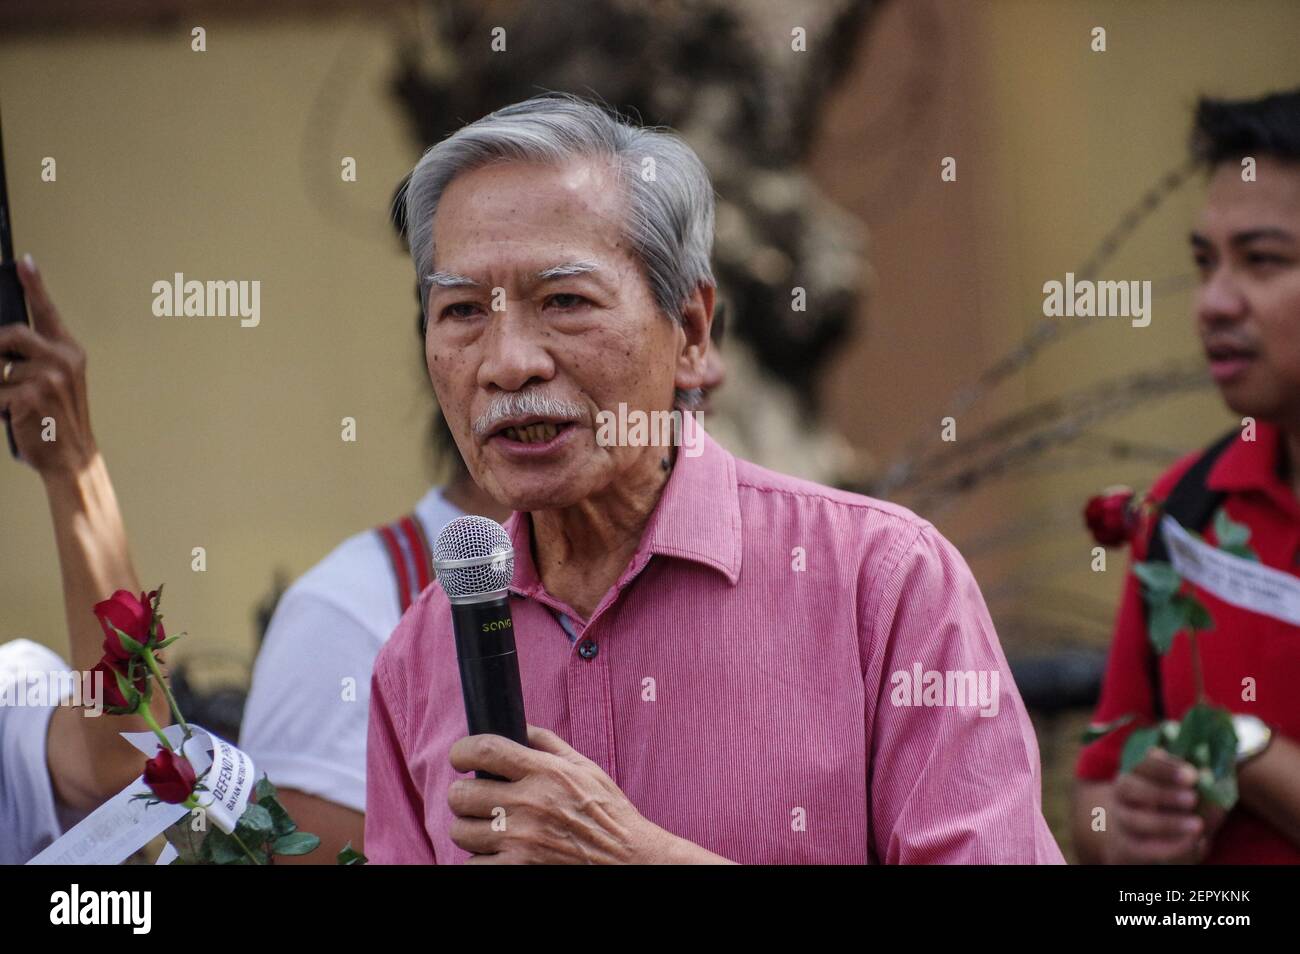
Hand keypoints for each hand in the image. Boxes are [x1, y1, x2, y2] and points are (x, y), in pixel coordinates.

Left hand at [0, 255, 96, 475]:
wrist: (73, 458)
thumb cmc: (58, 421)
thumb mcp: (56, 383)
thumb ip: (35, 359)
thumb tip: (3, 346)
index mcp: (70, 352)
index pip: (47, 312)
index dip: (35, 284)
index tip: (23, 262)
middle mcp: (63, 360)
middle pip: (11, 333)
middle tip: (2, 373)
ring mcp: (48, 378)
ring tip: (16, 408)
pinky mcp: (30, 396)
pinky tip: (15, 419)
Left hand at [447, 725, 711, 863]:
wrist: (628, 859)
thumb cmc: (608, 812)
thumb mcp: (585, 768)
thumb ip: (548, 743)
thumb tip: (519, 725)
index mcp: (545, 772)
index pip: (485, 750)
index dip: (461, 751)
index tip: (461, 757)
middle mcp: (530, 803)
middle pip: (461, 794)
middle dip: (463, 795)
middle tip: (476, 798)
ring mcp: (522, 840)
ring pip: (461, 832)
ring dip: (469, 829)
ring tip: (487, 827)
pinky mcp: (519, 868)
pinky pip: (473, 864)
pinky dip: (480, 859)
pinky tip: (496, 852)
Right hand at [1106, 748, 1226, 863]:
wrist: (1149, 838)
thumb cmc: (1176, 808)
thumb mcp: (1191, 796)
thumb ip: (1201, 790)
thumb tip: (1212, 782)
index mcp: (1137, 772)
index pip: (1143, 762)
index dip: (1166, 767)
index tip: (1193, 775)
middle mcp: (1123, 793)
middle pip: (1129, 787)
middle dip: (1161, 792)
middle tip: (1192, 798)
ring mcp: (1122, 820)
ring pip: (1135, 820)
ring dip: (1167, 822)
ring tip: (1197, 825)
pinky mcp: (1127, 846)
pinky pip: (1143, 848)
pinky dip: (1169, 847)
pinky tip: (1191, 842)